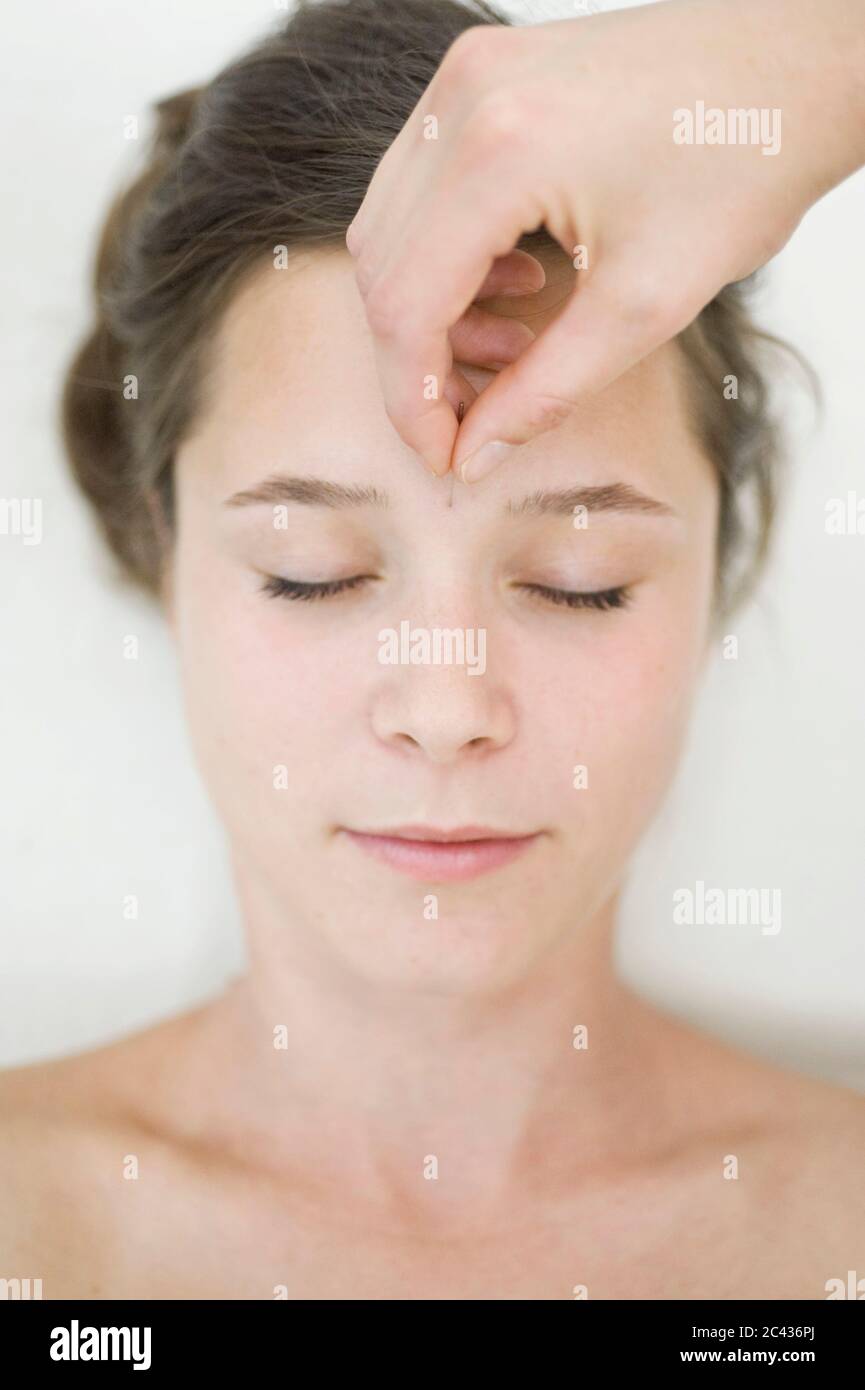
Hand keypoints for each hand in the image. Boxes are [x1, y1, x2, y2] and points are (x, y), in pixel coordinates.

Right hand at [346, 0, 864, 480]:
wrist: (795, 65)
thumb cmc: (743, 162)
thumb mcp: (644, 306)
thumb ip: (545, 392)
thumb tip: (475, 455)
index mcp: (501, 154)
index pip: (403, 306)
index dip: (412, 401)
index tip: (443, 456)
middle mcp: (464, 102)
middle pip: (380, 268)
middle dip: (419, 362)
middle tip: (475, 416)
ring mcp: (466, 78)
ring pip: (390, 228)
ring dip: (432, 309)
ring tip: (510, 349)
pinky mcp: (481, 74)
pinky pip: (422, 185)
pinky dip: (448, 253)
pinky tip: (516, 281)